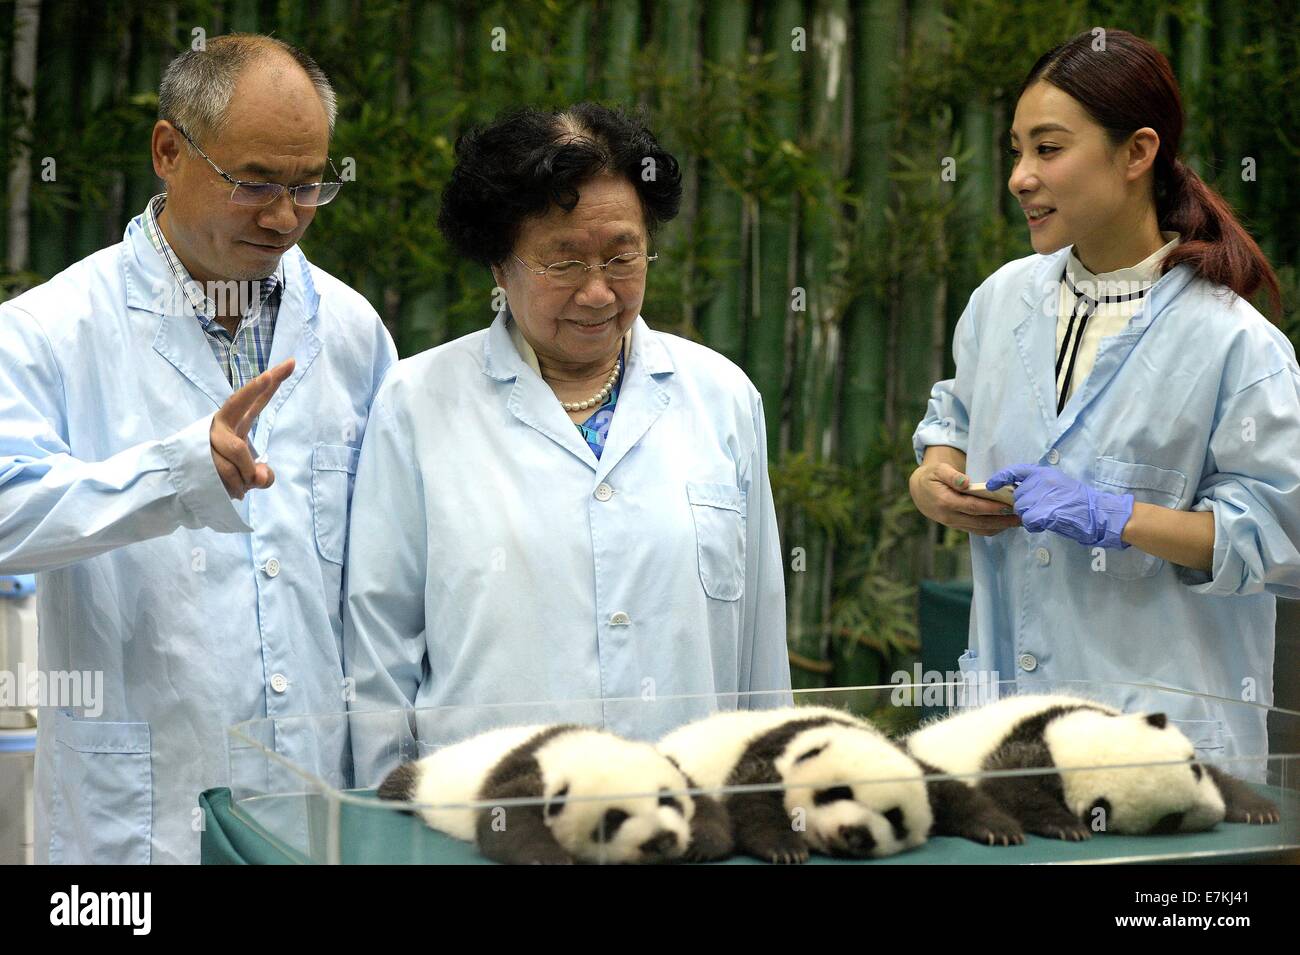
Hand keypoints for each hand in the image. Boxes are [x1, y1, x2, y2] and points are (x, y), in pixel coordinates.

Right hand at [209, 359, 295, 498]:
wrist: (185, 487)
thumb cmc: (223, 477)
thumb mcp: (251, 477)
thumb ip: (262, 475)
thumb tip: (259, 476)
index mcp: (237, 425)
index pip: (256, 402)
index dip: (272, 383)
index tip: (292, 363)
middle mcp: (222, 425)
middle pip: (238, 403)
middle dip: (254, 388)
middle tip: (269, 376)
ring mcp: (208, 436)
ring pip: (236, 450)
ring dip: (244, 477)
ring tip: (241, 488)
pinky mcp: (197, 450)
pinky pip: (224, 469)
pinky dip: (234, 487)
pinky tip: (231, 492)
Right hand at [908, 460, 1021, 536]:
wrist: (919, 491)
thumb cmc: (931, 477)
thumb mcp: (937, 470)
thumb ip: (951, 475)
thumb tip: (965, 482)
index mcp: (945, 502)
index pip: (972, 507)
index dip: (991, 508)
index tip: (1008, 506)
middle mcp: (950, 517)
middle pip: (980, 522)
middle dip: (1001, 520)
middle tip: (1020, 517)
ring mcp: (954, 523)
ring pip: (980, 529)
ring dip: (1000, 527)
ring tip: (1017, 522)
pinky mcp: (959, 526)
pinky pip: (977, 531)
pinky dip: (993, 529)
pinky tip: (1005, 524)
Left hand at [986, 463, 1133, 548]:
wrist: (1098, 513)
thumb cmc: (1079, 502)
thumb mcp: (1058, 485)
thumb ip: (1038, 486)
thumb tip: (1018, 494)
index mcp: (1044, 473)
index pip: (1015, 471)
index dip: (1000, 477)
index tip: (990, 485)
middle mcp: (1041, 481)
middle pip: (1017, 497)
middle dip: (1025, 506)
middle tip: (1043, 511)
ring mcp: (1042, 496)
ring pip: (1021, 510)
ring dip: (1030, 517)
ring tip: (1048, 516)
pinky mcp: (1044, 511)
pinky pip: (1028, 521)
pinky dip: (1035, 526)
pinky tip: (1048, 523)